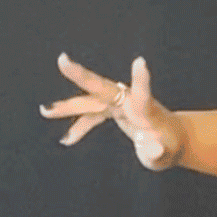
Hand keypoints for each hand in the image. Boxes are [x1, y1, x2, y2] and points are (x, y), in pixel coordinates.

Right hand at [39, 52, 181, 169]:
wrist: (170, 139)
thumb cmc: (169, 147)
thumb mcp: (166, 155)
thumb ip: (157, 152)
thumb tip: (152, 149)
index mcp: (145, 111)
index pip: (142, 95)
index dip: (141, 80)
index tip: (140, 62)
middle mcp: (130, 101)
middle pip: (103, 89)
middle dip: (82, 76)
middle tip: (62, 61)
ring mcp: (120, 103)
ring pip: (90, 101)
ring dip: (68, 106)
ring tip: (45, 111)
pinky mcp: (114, 109)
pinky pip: (92, 115)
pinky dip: (79, 126)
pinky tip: (67, 140)